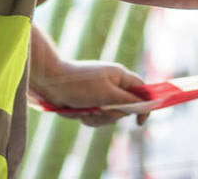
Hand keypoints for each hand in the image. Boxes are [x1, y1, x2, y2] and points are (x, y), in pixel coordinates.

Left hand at [32, 59, 149, 126]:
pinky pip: (97, 118)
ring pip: (111, 116)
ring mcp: (101, 95)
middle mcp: (113, 85)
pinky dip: (89, 118)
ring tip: (86, 109)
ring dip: (99, 118)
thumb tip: (144, 105)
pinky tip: (79, 111)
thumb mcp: (107, 93)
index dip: (145, 105)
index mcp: (119, 76)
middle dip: (113, 114)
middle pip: (126, 108)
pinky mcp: (91, 104)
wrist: (52, 84)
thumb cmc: (80, 85)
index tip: (139, 122)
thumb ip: (127, 100)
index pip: (141, 89)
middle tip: (100, 109)